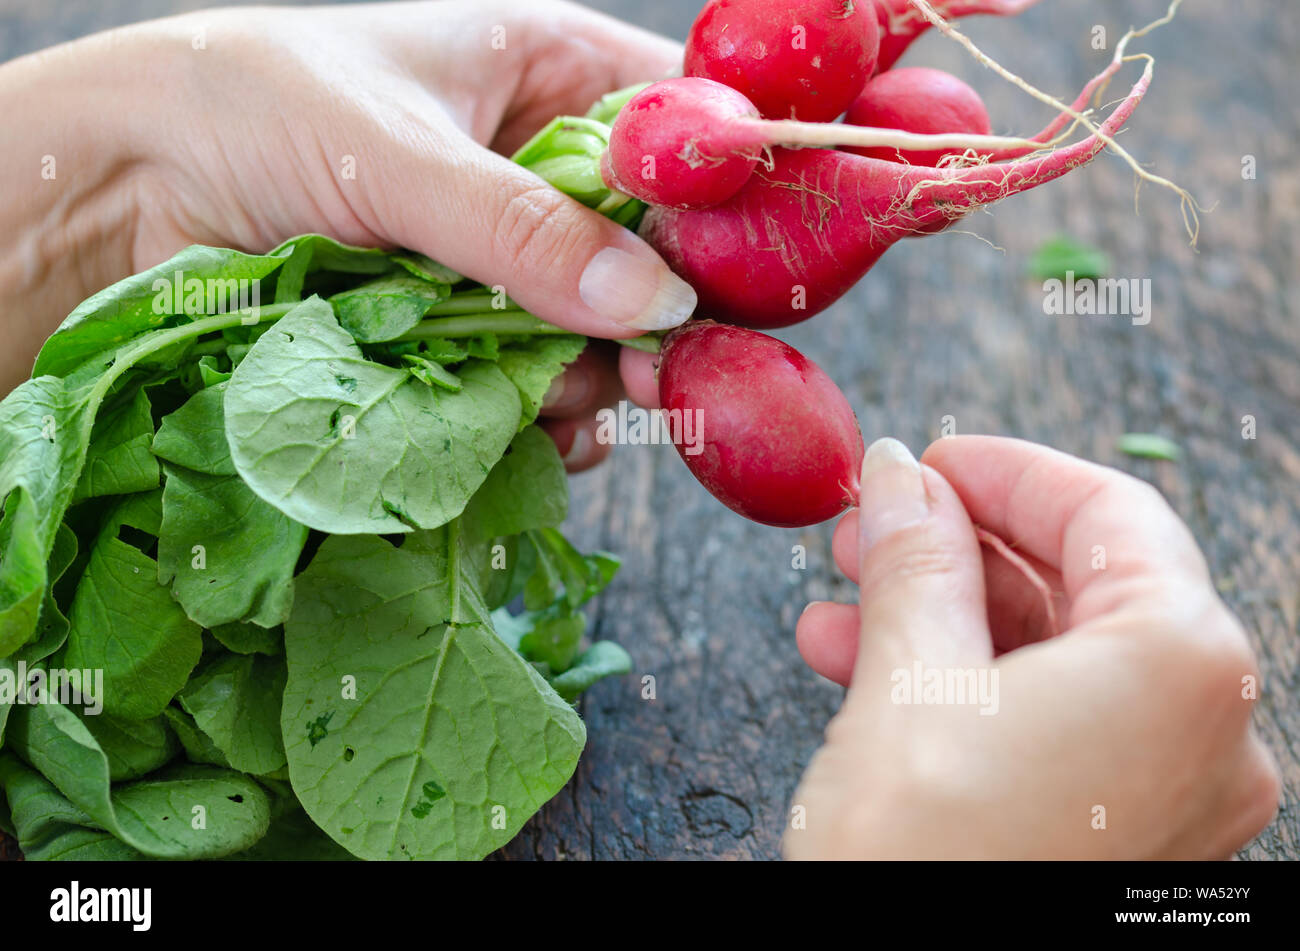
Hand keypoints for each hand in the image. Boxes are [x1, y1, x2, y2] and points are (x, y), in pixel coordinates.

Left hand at [0, 0, 687, 467]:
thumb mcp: (395, 151)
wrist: (120, 195)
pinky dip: (543, 418)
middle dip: (654, 314)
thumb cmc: (250, 110)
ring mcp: (505, 259)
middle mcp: (539, 168)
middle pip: (657, 249)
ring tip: (549, 395)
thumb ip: (521, 228)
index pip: (682, 127)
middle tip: (641, 362)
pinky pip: (542, 386)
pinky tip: (526, 431)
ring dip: (588, 376)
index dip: (729, 192)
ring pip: (601, 331)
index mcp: (543, 73)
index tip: (747, 269)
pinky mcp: (466, 332)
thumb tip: (651, 298)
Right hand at [787, 436, 1279, 858]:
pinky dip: (963, 684)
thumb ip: (914, 557)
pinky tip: (867, 667)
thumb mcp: (906, 679)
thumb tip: (901, 478)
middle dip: (958, 546)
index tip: (924, 461)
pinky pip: (1048, 723)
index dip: (1003, 471)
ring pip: (1053, 655)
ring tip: (840, 602)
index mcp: (1182, 665)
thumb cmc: (923, 863)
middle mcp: (1203, 728)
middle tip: (870, 526)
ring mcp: (1168, 790)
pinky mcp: (1120, 833)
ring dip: (941, 615)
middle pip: (1081, 582)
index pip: (1105, 510)